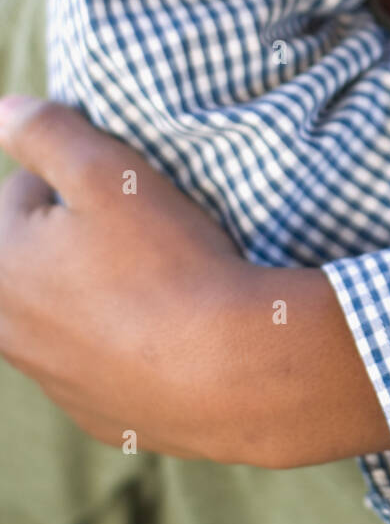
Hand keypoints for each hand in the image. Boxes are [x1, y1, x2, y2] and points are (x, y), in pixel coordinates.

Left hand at [0, 96, 389, 464]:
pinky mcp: (95, 413)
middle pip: (39, 255)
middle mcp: (9, 331)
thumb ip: (47, 133)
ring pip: (66, 310)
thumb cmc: (168, 263)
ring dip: (98, 289)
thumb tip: (3, 110)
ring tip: (160, 280)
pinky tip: (168, 330)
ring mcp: (52, 380)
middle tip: (146, 232)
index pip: (22, 192)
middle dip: (79, 236)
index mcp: (1, 266)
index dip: (79, 178)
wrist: (231, 369)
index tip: (127, 190)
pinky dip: (124, 341)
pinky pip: (100, 361)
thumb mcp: (109, 174)